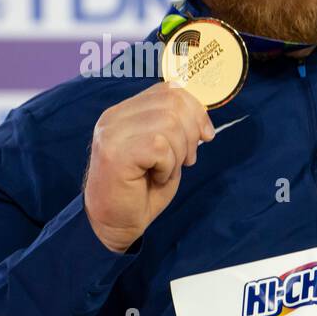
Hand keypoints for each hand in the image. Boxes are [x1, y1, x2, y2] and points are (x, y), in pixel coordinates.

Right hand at [82, 81, 214, 252]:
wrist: (113, 225)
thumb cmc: (140, 191)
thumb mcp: (164, 152)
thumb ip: (176, 127)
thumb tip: (203, 116)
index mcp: (124, 112)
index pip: (168, 90)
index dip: (194, 108)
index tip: (205, 134)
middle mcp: (114, 117)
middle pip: (172, 102)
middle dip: (191, 131)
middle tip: (186, 159)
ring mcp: (111, 134)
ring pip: (169, 123)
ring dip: (178, 152)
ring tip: (166, 170)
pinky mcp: (114, 153)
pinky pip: (160, 146)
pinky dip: (168, 165)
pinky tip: (156, 177)